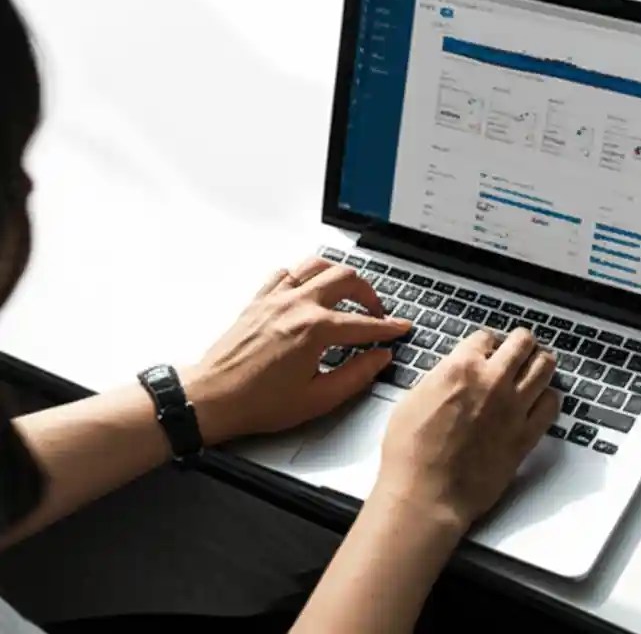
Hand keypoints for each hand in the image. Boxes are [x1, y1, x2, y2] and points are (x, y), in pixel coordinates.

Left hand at [184, 257, 411, 444]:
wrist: (211, 399)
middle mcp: (297, 306)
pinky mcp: (258, 300)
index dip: (389, 327)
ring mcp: (275, 299)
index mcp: (315, 331)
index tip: (400, 327)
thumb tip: (379, 358)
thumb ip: (357, 375)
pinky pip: (286, 272)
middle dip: (370, 294)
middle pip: (346, 279)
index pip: (365, 324)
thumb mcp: (319, 399)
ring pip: (317, 265)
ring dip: (339, 275)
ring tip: (349, 293)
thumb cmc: (258, 403)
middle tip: (377, 312)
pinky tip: (309, 290)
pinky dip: (304, 276)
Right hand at [376, 328, 557, 527]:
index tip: (489, 347)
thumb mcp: (412, 400)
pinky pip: (552, 405)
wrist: (427, 495)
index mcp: (461, 368)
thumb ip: (440, 380)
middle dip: (522, 342)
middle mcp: (492, 382)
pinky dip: (549, 397)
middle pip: (523, 343)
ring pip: (545, 367)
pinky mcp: (526, 435)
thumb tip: (451, 375)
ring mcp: (514, 408)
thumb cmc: (411, 455)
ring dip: (541, 362)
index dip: (488, 342)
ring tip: (537, 365)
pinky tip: (541, 399)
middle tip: (521, 347)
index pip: (486, 337)